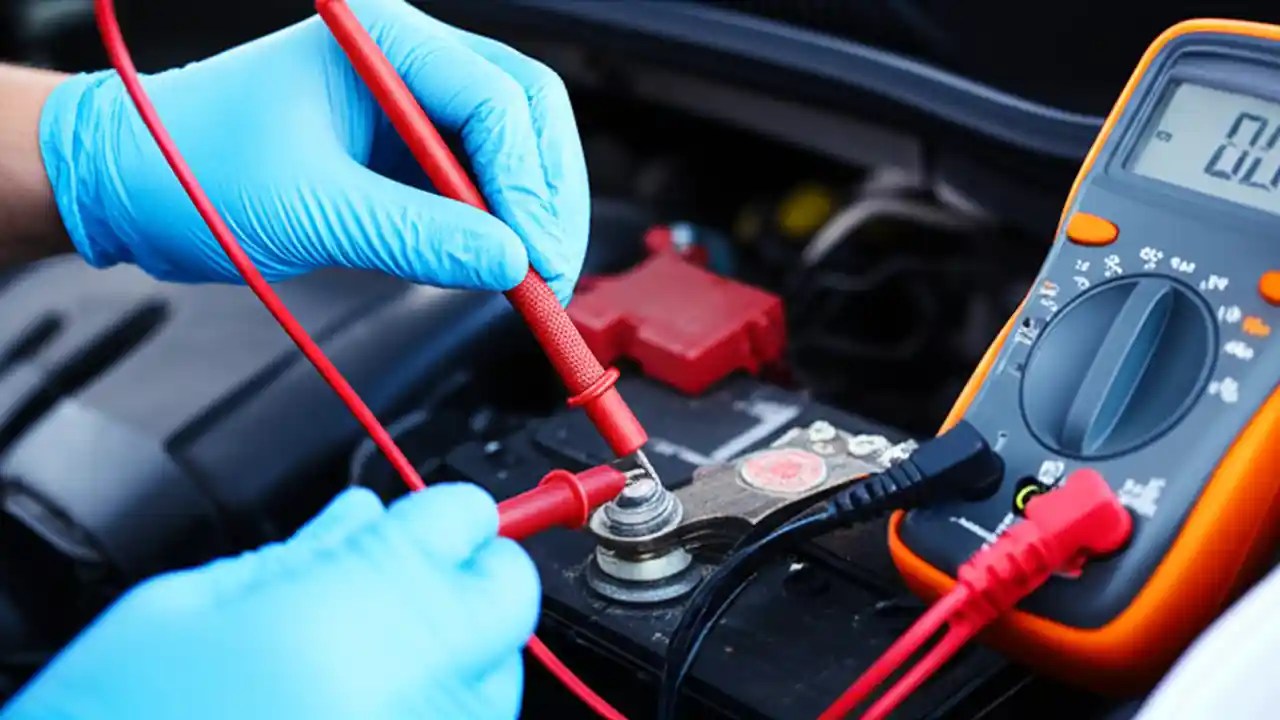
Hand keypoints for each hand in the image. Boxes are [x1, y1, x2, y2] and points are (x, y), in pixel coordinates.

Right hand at [1, 484, 539, 719]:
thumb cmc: (124, 718)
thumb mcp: (190, 606)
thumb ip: (300, 555)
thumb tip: (361, 518)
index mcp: (356, 611)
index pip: (461, 519)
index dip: (437, 511)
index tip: (422, 519)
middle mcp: (416, 687)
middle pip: (504, 593)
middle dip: (465, 573)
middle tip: (405, 578)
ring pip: (496, 668)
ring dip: (451, 643)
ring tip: (366, 651)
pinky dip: (434, 701)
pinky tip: (364, 695)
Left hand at [39, 0, 588, 301]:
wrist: (131, 184)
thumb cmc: (193, 168)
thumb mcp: (315, 208)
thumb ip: (422, 236)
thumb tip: (512, 262)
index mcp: (383, 38)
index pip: (497, 99)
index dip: (528, 183)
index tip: (537, 256)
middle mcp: (407, 60)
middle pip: (525, 113)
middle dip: (547, 194)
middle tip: (552, 269)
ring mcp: (411, 104)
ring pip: (513, 149)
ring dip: (531, 212)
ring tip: (533, 275)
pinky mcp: (405, 150)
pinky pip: (478, 181)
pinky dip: (498, 224)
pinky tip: (502, 263)